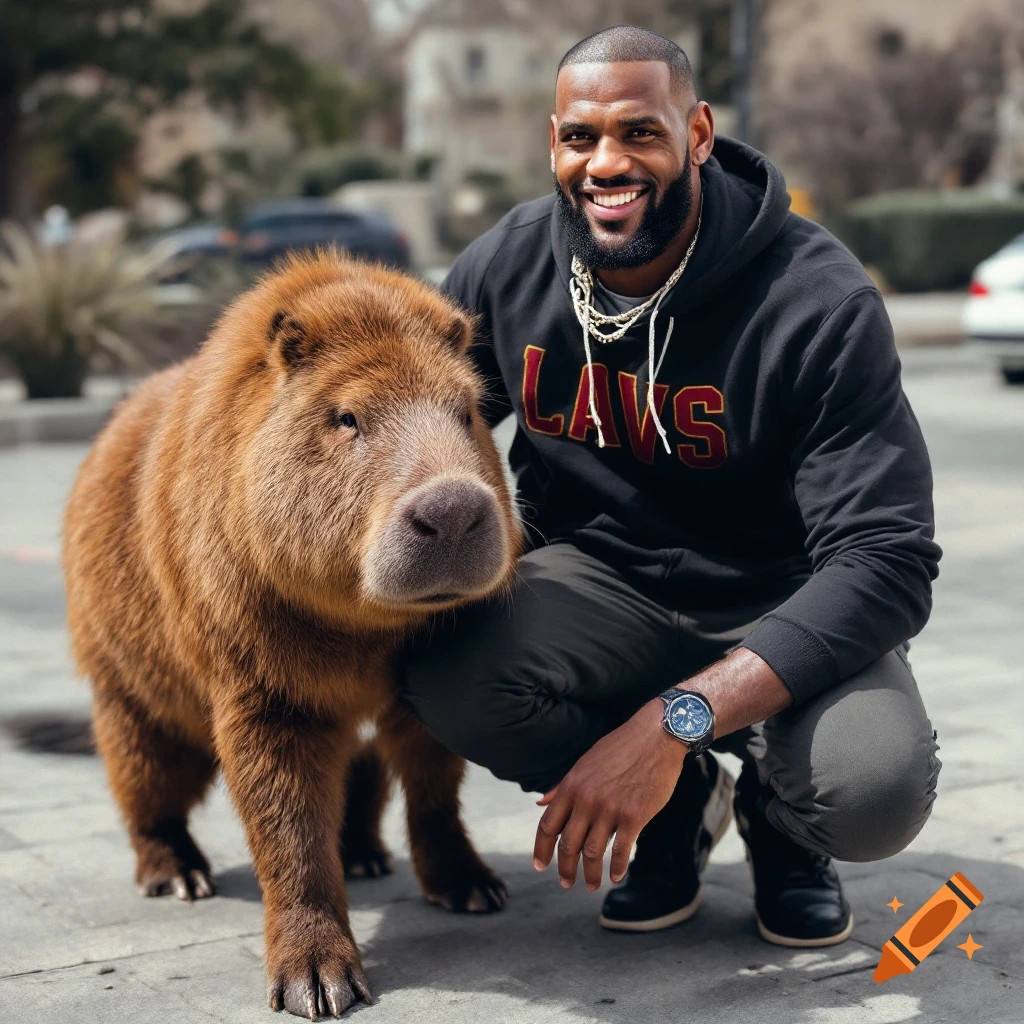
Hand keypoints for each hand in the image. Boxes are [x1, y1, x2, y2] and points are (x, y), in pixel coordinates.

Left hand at [533, 699, 685, 890]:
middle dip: (565, 869)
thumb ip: (563, 786)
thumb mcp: (585, 763)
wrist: (656, 736)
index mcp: (572, 785)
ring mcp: (610, 809)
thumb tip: (540, 803)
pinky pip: (621, 851)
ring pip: (592, 853)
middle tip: (566, 883)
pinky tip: (616, 876)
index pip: (548, 825)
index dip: (541, 849)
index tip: (540, 866)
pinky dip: (617, 868)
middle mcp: (586, 799)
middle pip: (568, 845)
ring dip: (590, 875)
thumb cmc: (621, 748)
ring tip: (591, 885)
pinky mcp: (634, 816)